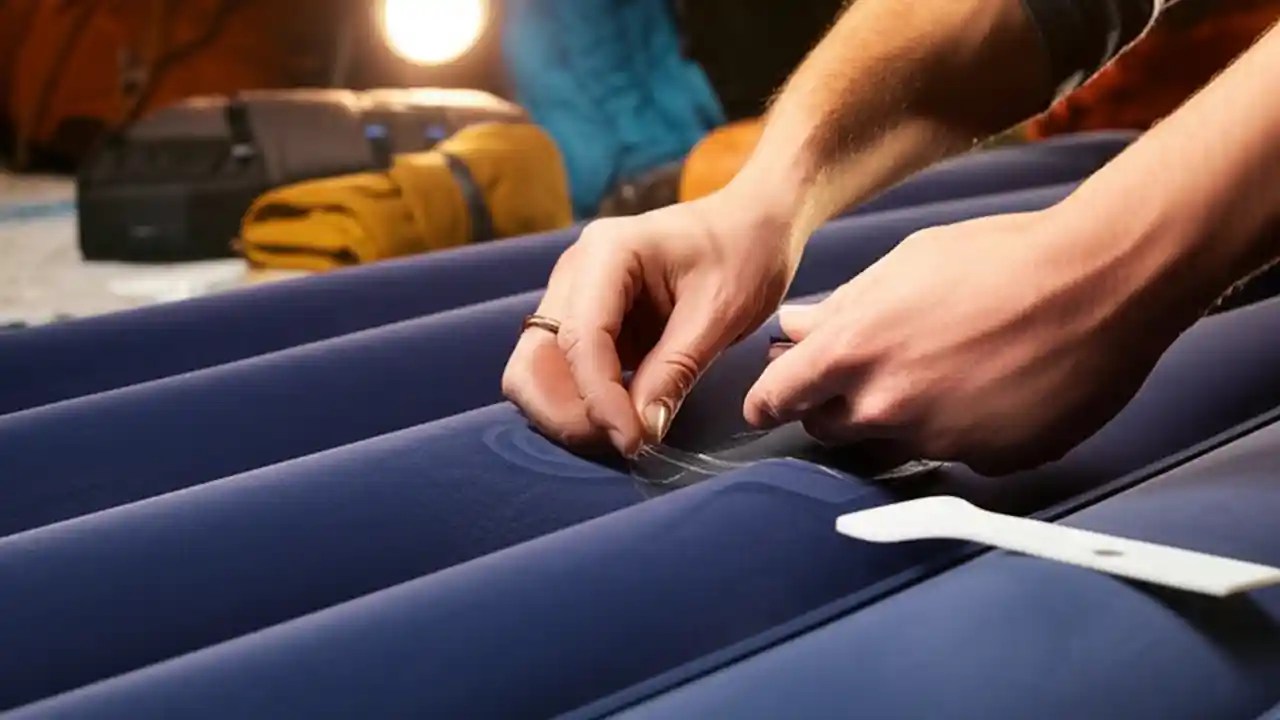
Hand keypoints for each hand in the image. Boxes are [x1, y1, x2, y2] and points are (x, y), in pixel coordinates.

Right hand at [503, 187, 796, 456]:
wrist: (753, 224)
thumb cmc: (744, 254)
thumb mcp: (721, 312)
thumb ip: (676, 370)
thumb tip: (642, 430)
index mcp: (607, 253)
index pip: (581, 338)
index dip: (599, 399)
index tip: (633, 442)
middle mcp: (576, 271)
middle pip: (535, 358)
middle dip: (567, 411)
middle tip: (623, 441)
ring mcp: (575, 295)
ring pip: (538, 370)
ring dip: (569, 412)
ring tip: (625, 434)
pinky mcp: (587, 320)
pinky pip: (563, 372)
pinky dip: (583, 403)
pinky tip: (623, 419)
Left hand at [744, 209, 1202, 474]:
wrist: (1100, 281)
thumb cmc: (1001, 258)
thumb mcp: (906, 264)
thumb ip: (842, 307)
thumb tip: (794, 328)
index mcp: (854, 352)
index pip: (777, 398)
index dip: (768, 400)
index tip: (768, 402)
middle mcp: (888, 407)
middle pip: (826, 430)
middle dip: (831, 408)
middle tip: (860, 377)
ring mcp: (941, 441)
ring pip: (893, 444)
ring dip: (901, 419)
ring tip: (944, 371)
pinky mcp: (991, 462)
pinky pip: (957, 454)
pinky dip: (962, 431)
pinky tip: (991, 389)